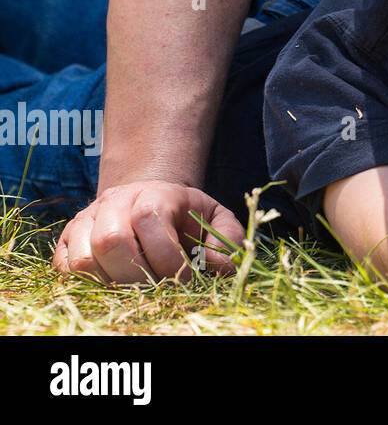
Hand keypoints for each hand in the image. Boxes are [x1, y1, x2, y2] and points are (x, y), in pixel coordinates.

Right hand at [52, 181, 245, 283]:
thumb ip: (226, 240)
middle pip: (111, 240)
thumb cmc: (187, 218)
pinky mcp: (69, 240)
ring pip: (85, 258)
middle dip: (138, 276)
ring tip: (137, 291)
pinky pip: (65, 268)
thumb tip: (219, 265)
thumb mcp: (216, 220)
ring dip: (112, 284)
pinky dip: (87, 285)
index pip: (149, 219)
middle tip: (158, 290)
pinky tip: (114, 287)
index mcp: (155, 192)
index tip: (185, 280)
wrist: (152, 204)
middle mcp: (115, 201)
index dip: (167, 256)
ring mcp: (87, 219)